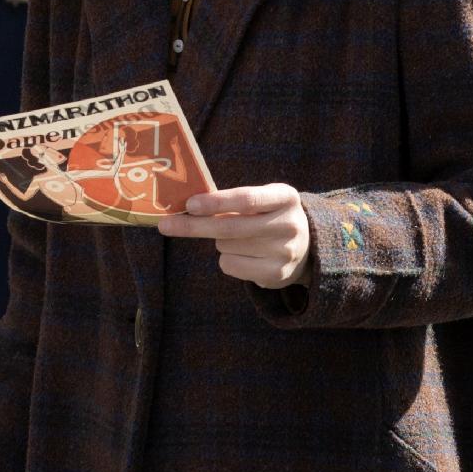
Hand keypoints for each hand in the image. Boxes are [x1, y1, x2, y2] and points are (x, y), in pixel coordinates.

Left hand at [161, 183, 313, 288]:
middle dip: (194, 226)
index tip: (190, 204)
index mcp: (285, 197)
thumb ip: (232, 201)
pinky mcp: (276, 274)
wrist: (307, 248)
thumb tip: (188, 206)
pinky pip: (230, 265)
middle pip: (229, 227)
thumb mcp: (262, 200)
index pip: (246, 199)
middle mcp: (289, 224)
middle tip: (165, 225)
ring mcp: (284, 252)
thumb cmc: (270, 217)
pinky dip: (226, 259)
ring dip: (219, 242)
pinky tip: (245, 255)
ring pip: (226, 246)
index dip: (216, 202)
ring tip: (240, 238)